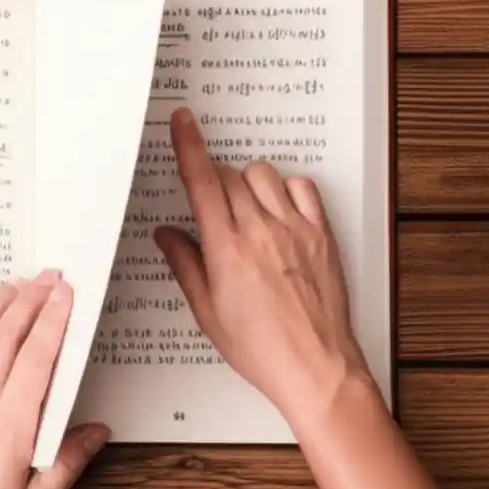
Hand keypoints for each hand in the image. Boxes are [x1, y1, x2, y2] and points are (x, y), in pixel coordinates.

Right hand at [153, 108, 376, 433]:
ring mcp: (294, 230)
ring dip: (248, 183)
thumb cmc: (262, 348)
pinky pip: (303, 189)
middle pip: (230, 176)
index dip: (188, 145)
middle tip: (212, 206)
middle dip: (215, 180)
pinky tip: (280, 211)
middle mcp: (261, 232)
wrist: (314, 367)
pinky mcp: (320, 235)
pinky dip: (287, 189)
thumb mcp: (208, 311)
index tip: (182, 121)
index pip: (202, 181)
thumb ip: (186, 264)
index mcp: (227, 250)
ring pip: (264, 175)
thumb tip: (168, 235)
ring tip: (246, 211)